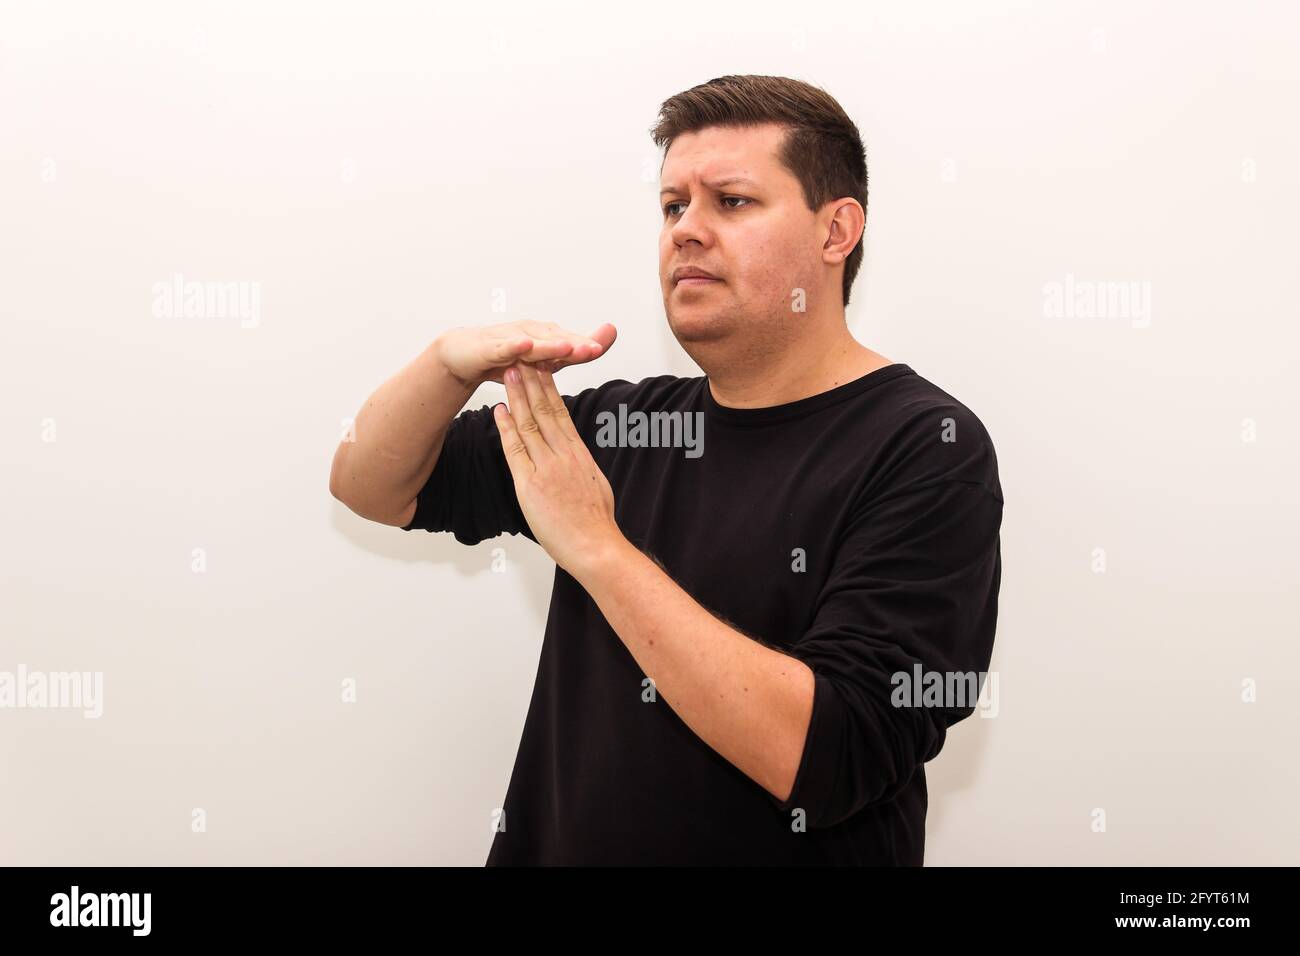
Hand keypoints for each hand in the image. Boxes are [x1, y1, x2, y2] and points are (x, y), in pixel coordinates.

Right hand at [436, 320, 617, 387]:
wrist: (464, 355)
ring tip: (567, 348)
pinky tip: (524, 345)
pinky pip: (503, 347)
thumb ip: (571, 354)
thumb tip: (601, 344)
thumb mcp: (542, 360)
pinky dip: (514, 345)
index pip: (570, 342)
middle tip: (594, 348)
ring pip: (532, 342)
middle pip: (556, 338)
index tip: (606, 343)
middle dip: (575, 344)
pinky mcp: (489, 348)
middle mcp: (530, 333)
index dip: (587, 343)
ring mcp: (509, 338)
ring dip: (550, 344)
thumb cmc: (505, 357)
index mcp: (545, 337)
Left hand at [493, 362, 623, 576]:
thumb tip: (574, 457)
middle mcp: (563, 455)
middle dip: (531, 381)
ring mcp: (547, 468)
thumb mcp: (594, 484)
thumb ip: (580, 466)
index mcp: (579, 454)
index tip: (540, 368)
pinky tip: (499, 411)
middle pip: (545, 410)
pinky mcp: (531, 485)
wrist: (596, 546)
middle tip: (520, 356)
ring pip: (530, 423)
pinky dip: (506, 427)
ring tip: (507, 372)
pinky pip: (516, 449)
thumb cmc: (596, 523)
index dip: (548, 388)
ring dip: (517, 395)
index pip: (561, 412)